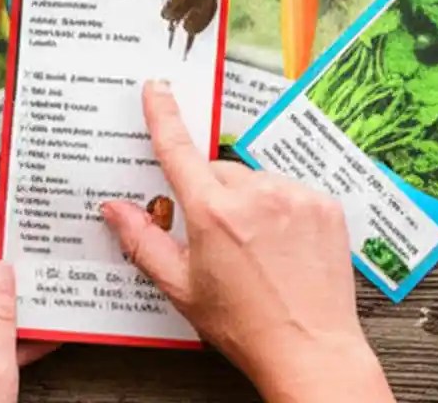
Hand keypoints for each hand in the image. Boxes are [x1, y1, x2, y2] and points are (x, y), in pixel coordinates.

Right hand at [101, 81, 393, 402]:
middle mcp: (255, 194)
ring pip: (256, 181)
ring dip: (249, 203)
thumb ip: (143, 241)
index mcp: (212, 213)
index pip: (177, 149)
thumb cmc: (245, 326)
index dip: (163, 114)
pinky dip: (282, 210)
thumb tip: (113, 209)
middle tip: (218, 240)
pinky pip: (290, 191)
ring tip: (256, 250)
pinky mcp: (324, 204)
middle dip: (211, 196)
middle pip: (218, 172)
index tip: (157, 88)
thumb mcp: (181, 287)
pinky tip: (282, 247)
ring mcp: (294, 196)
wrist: (310, 349)